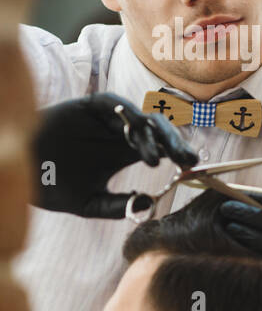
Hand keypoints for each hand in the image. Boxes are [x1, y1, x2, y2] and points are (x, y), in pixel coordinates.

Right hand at [31, 92, 196, 217]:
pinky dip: (127, 112)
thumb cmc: (51, 185)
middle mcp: (123, 133)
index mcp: (129, 153)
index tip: (192, 169)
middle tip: (187, 160)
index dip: (180, 156)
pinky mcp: (91, 105)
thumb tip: (147, 206)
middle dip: (176, 144)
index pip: (164, 150)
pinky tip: (135, 129)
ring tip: (156, 158)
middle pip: (160, 132)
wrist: (19, 170)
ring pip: (142, 118)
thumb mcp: (88, 203)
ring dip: (154, 135)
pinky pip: (115, 104)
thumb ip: (116, 206)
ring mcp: (109, 118)